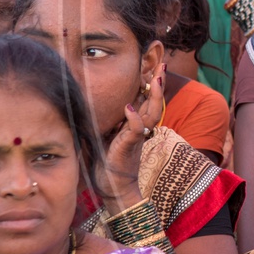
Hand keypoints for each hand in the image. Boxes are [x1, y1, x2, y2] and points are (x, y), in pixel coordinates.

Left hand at [101, 66, 165, 210]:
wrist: (113, 189)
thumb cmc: (107, 164)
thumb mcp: (105, 136)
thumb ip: (108, 121)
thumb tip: (91, 102)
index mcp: (135, 125)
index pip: (146, 99)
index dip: (151, 84)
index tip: (153, 66)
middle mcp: (140, 129)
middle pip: (154, 102)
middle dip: (159, 83)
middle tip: (163, 65)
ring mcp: (135, 138)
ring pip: (151, 114)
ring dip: (154, 96)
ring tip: (156, 79)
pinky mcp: (128, 148)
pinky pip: (134, 131)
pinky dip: (133, 119)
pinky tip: (130, 107)